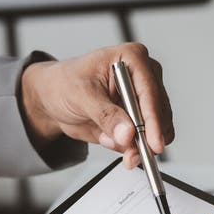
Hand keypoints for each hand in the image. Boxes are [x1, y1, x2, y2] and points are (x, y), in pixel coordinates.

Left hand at [20, 42, 173, 167]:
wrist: (55, 98)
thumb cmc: (66, 84)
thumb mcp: (81, 96)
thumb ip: (106, 115)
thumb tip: (127, 133)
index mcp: (132, 58)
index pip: (149, 92)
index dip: (153, 120)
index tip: (154, 142)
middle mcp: (144, 76)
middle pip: (158, 112)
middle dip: (147, 137)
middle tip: (134, 155)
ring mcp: (144, 99)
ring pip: (156, 129)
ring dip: (140, 145)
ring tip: (122, 151)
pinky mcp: (140, 118)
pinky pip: (146, 139)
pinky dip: (135, 149)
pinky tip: (121, 148)